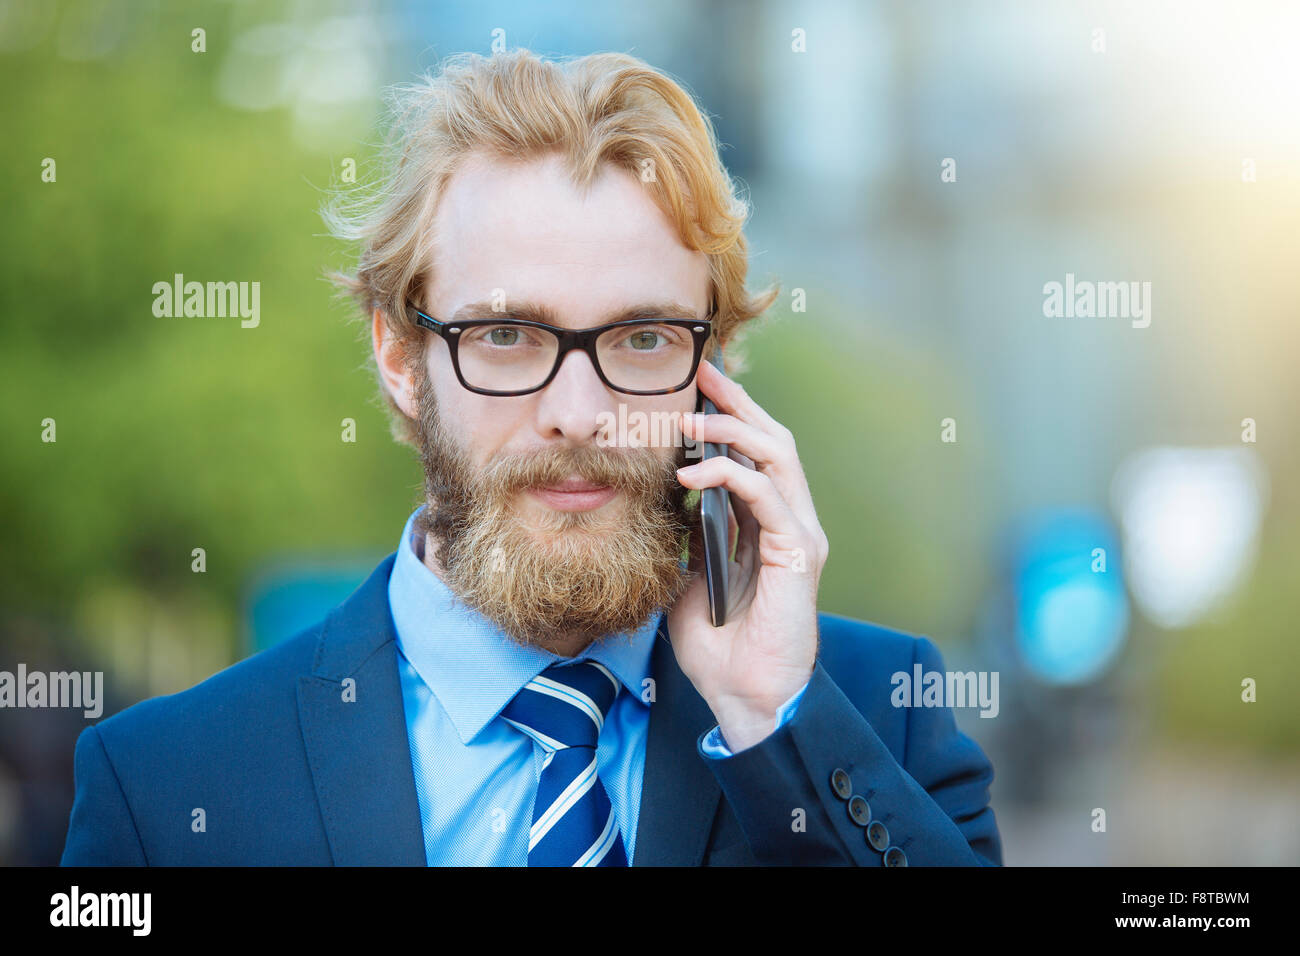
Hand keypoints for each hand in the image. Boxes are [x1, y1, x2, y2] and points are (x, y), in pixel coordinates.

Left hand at [670, 359, 828, 751]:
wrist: (744, 696)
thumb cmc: (720, 645)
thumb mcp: (691, 576)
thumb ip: (690, 536)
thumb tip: (666, 501)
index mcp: (766, 523)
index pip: (754, 452)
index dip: (729, 414)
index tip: (696, 384)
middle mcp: (790, 520)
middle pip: (773, 439)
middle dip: (737, 402)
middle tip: (702, 374)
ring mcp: (799, 534)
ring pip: (778, 456)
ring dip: (733, 430)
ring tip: (692, 419)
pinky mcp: (799, 554)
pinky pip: (768, 497)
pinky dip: (731, 475)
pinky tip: (694, 474)